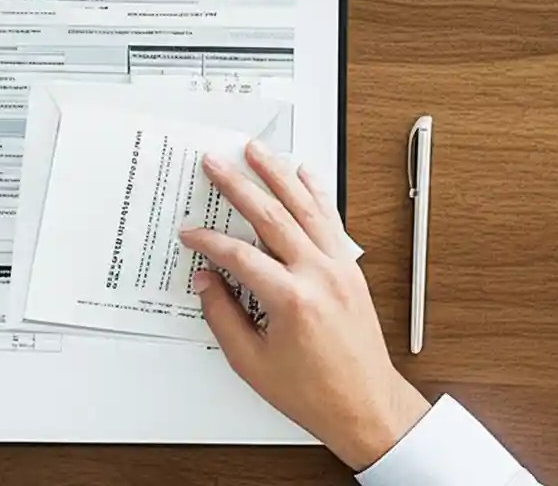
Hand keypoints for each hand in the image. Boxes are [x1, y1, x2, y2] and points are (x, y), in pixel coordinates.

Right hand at [180, 141, 429, 470]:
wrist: (366, 405)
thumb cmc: (314, 392)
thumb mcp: (251, 362)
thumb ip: (223, 315)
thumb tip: (205, 281)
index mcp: (291, 300)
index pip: (239, 254)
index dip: (209, 241)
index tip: (190, 234)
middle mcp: (319, 275)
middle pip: (271, 216)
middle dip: (238, 185)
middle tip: (216, 163)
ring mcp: (339, 268)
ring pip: (305, 207)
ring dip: (278, 174)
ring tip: (257, 151)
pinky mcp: (350, 269)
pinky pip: (330, 220)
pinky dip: (316, 193)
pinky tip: (303, 174)